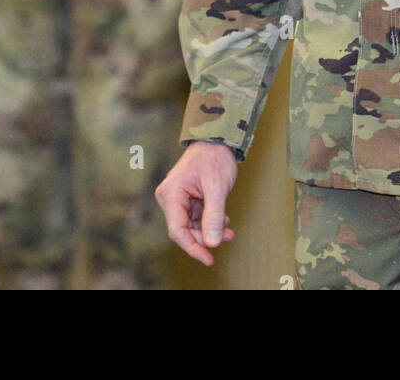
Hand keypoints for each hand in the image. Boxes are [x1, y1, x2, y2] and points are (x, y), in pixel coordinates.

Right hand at [155, 140, 238, 266]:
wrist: (217, 139)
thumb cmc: (214, 158)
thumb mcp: (217, 187)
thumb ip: (214, 216)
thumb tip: (213, 242)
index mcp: (171, 194)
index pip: (177, 230)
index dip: (193, 247)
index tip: (209, 259)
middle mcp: (170, 198)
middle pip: (184, 230)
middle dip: (206, 237)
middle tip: (228, 236)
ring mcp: (178, 199)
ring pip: (191, 226)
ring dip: (210, 231)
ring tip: (229, 230)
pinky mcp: (187, 200)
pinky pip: (196, 218)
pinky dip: (210, 222)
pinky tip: (224, 221)